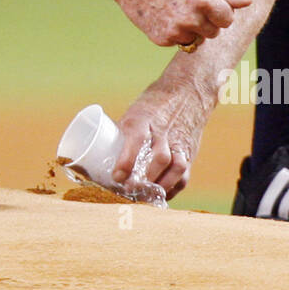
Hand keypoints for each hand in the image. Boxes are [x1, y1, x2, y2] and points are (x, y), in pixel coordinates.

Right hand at [108, 0, 252, 47]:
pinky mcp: (161, 39)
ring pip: (196, 40)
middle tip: (189, 3)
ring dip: (191, 29)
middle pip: (213, 32)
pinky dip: (174, 32)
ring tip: (176, 9)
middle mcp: (191, 19)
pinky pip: (178, 42)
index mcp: (204, 1)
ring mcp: (175, 31)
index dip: (220, 10)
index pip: (227, 19)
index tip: (208, 1)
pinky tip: (164, 15)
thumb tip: (249, 1)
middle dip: (207, 21)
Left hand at [113, 80, 209, 199]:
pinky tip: (162, 195)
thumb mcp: (136, 113)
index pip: (137, 139)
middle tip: (130, 191)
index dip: (126, 160)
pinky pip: (185, 173)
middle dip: (145, 179)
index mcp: (144, 118)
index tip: (116, 177)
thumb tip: (99, 161)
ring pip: (177, 167)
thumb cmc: (153, 105)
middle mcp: (164, 131)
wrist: (188, 92)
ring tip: (147, 197)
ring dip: (161, 185)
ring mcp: (179, 141)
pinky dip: (173, 187)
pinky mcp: (189, 151)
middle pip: (159, 158)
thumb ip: (123, 135)